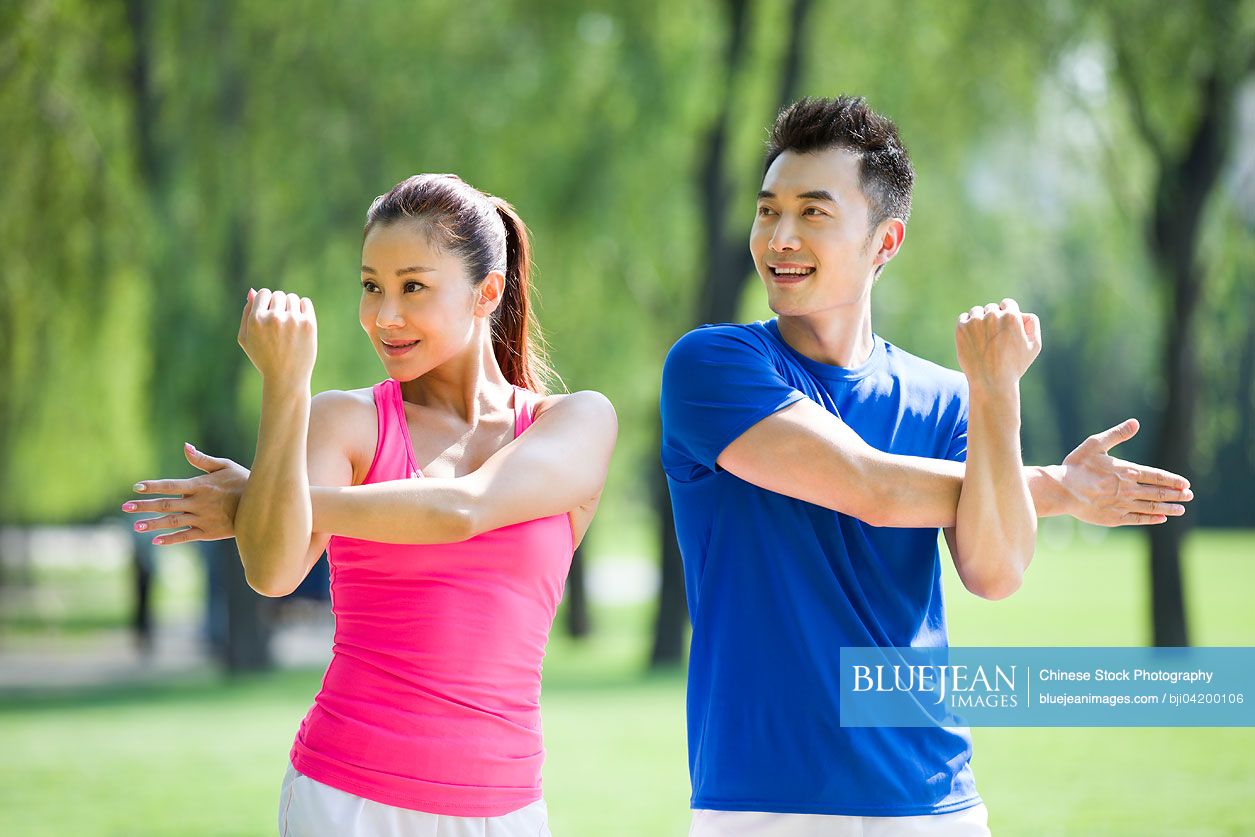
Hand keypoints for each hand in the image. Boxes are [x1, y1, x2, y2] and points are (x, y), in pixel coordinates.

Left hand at [122, 444, 249, 544]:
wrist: (261, 505)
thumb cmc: (243, 481)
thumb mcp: (225, 466)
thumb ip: (202, 460)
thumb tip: (185, 447)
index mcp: (200, 485)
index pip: (171, 485)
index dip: (153, 486)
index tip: (136, 487)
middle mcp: (198, 502)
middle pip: (166, 504)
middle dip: (144, 506)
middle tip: (126, 507)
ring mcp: (202, 518)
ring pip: (173, 521)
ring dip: (153, 524)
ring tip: (136, 526)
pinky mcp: (208, 532)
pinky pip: (186, 536)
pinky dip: (171, 539)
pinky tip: (157, 541)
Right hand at [238, 287, 317, 381]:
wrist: (286, 378)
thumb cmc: (263, 358)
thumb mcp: (246, 339)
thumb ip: (246, 313)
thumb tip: (252, 291)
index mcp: (256, 320)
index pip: (263, 293)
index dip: (265, 303)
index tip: (268, 315)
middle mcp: (274, 318)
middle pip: (278, 295)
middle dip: (278, 305)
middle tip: (279, 324)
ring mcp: (293, 321)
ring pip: (292, 297)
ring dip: (290, 307)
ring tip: (289, 324)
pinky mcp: (308, 324)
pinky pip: (306, 302)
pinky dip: (303, 308)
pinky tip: (299, 321)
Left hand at [956, 298, 1041, 392]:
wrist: (991, 383)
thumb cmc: (1014, 366)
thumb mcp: (1034, 346)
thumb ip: (1032, 324)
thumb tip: (1022, 313)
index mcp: (1011, 316)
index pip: (1007, 303)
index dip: (1007, 315)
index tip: (1004, 328)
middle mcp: (993, 315)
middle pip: (992, 308)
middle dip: (993, 319)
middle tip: (994, 339)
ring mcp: (975, 321)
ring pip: (977, 312)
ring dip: (979, 321)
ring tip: (983, 340)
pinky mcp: (962, 328)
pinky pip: (963, 318)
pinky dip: (966, 326)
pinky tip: (972, 339)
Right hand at [1056, 419, 1192, 525]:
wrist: (1061, 490)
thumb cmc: (1076, 466)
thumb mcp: (1095, 444)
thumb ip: (1117, 435)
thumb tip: (1136, 423)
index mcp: (1127, 471)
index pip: (1157, 476)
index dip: (1173, 480)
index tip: (1186, 484)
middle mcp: (1129, 490)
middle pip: (1159, 493)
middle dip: (1177, 495)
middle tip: (1190, 496)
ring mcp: (1123, 505)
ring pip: (1152, 507)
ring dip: (1169, 508)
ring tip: (1181, 510)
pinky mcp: (1115, 518)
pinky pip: (1139, 519)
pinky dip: (1152, 519)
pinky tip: (1161, 519)